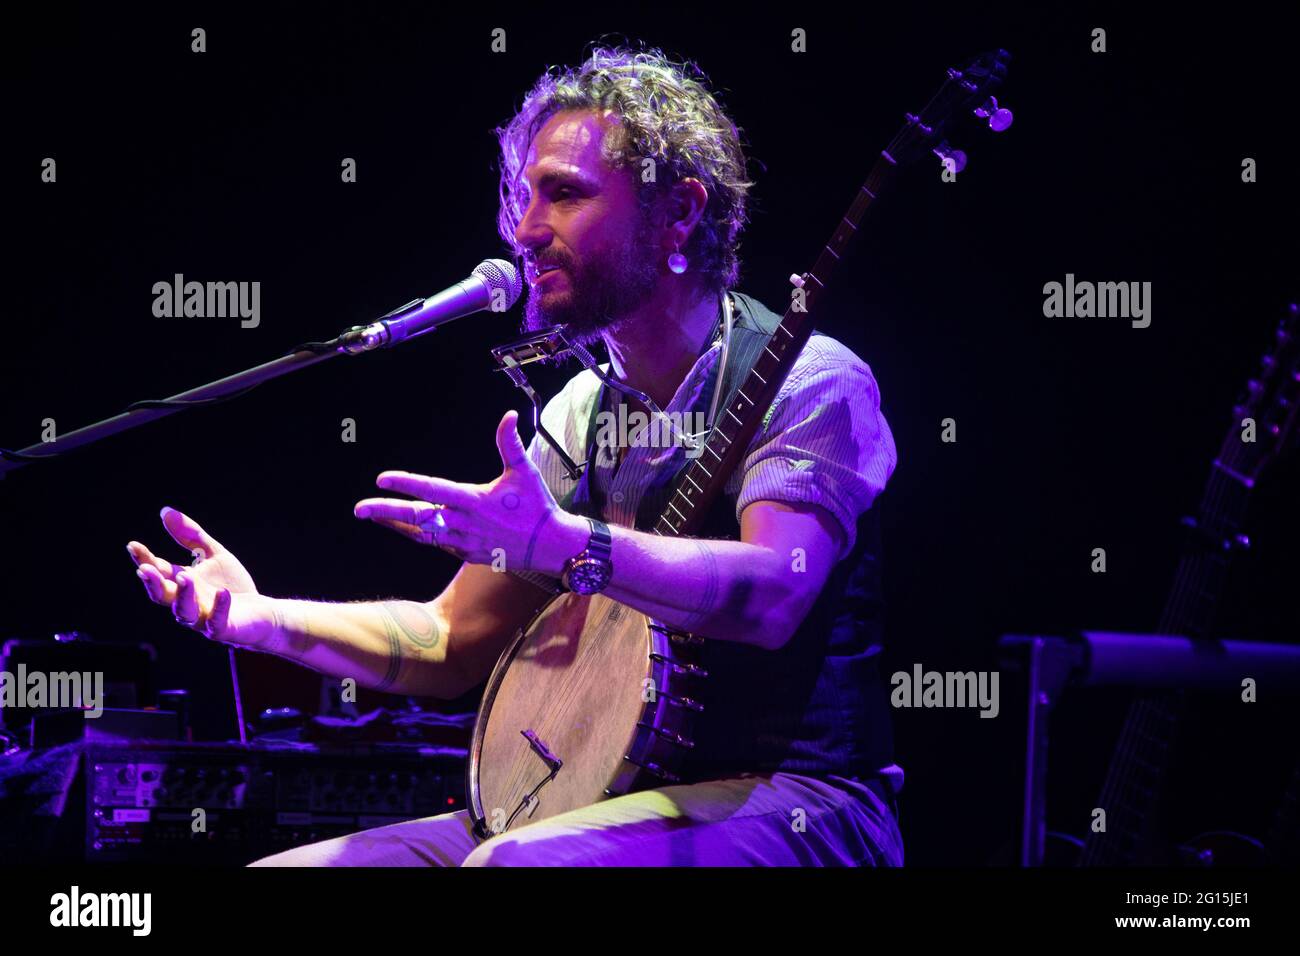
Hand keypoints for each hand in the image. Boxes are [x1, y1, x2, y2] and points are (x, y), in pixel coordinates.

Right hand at [127, 507, 270, 646]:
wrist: (263, 612)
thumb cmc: (232, 585)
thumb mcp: (213, 554)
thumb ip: (191, 535)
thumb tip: (165, 511)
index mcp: (181, 583)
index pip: (158, 571)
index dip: (145, 560)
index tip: (133, 545)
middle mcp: (187, 602)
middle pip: (162, 595)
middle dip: (153, 583)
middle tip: (145, 569)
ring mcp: (203, 618)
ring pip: (184, 612)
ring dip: (183, 595)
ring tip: (184, 576)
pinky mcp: (223, 629)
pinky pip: (217, 622)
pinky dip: (219, 608)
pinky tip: (223, 593)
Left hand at [355, 410, 585, 574]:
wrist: (550, 545)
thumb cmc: (537, 505)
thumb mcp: (524, 471)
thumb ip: (510, 443)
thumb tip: (509, 415)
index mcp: (475, 501)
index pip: (433, 490)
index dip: (406, 483)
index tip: (382, 479)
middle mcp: (465, 523)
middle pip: (418, 518)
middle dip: (386, 512)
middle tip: (359, 509)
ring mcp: (464, 541)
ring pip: (422, 534)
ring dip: (396, 526)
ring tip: (374, 518)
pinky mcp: (467, 553)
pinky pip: (436, 543)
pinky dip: (418, 534)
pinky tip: (406, 527)